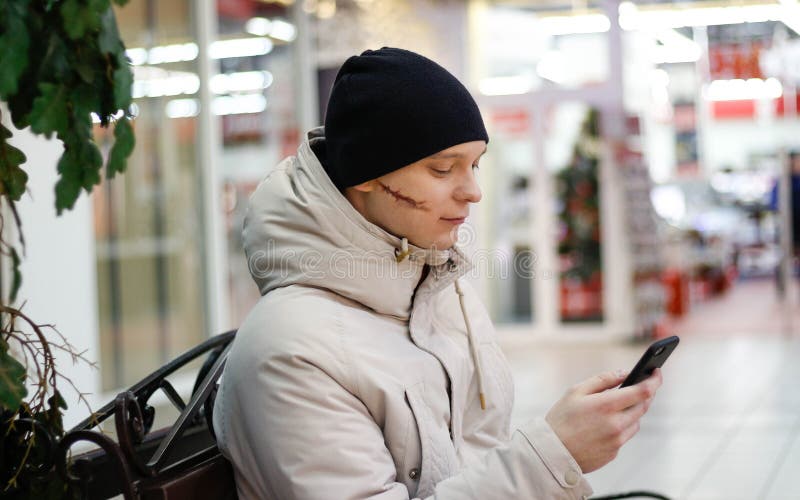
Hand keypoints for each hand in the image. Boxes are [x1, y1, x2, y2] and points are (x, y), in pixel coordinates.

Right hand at [545, 368, 661, 472]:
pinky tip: (603, 425)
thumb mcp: (575, 391)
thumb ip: (602, 379)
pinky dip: (620, 427)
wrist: (551, 453)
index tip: (657, 371)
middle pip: (643, 406)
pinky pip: (624, 436)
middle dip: (645, 394)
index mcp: (606, 406)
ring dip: (632, 411)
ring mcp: (616, 441)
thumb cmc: (560, 418)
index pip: (643, 391)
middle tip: (640, 386)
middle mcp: (616, 425)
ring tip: (617, 406)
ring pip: (636, 422)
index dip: (654, 380)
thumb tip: (624, 373)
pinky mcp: (614, 453)